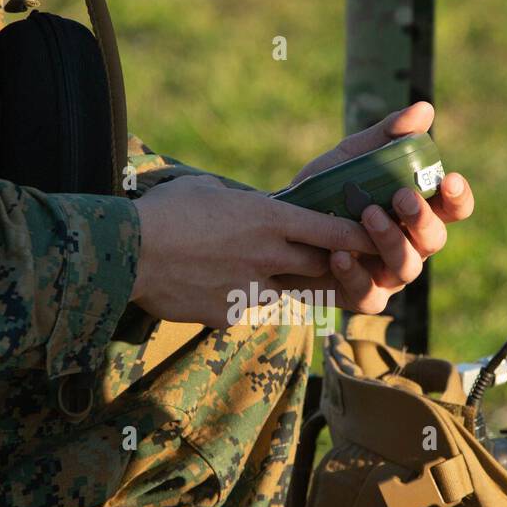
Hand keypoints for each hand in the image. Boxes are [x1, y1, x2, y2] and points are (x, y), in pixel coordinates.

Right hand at [130, 174, 382, 325]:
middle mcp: (269, 256)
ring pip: (289, 292)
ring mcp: (251, 290)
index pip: (332, 231)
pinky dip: (242, 300)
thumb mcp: (209, 192)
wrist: (129, 253)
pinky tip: (218, 289)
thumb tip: (246, 208)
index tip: (378, 238)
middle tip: (346, 265)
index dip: (360, 236)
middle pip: (322, 268)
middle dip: (337, 267)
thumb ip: (240, 204)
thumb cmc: (166, 212)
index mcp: (269, 219)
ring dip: (291, 286)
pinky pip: (247, 309)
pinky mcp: (229, 315)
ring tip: (283, 279)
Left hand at [287, 101, 474, 313]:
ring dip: (391, 241)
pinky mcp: (361, 297)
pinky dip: (355, 274)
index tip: (450, 179)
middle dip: (421, 218)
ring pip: (407, 267)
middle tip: (400, 196)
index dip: (458, 198)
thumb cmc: (326, 191)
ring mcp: (388, 275)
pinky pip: (369, 295)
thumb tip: (424, 110)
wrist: (279, 225)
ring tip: (368, 216)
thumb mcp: (352, 158)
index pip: (453, 209)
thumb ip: (385, 137)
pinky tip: (339, 253)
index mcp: (416, 212)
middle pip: (434, 239)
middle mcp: (410, 246)